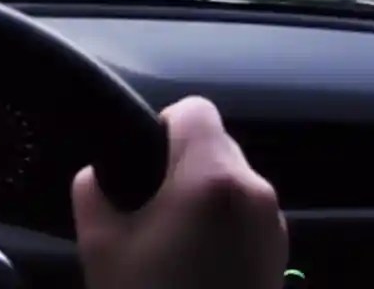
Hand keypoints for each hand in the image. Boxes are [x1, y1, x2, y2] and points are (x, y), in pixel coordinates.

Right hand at [72, 97, 286, 288]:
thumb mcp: (100, 245)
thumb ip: (93, 190)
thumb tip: (100, 174)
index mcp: (211, 176)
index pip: (193, 109)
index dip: (160, 125)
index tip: (140, 163)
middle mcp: (254, 191)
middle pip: (214, 145)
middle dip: (179, 167)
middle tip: (146, 209)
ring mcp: (274, 225)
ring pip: (231, 182)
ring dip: (201, 197)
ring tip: (169, 244)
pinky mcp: (280, 254)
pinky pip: (246, 216)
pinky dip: (220, 225)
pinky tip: (194, 265)